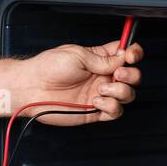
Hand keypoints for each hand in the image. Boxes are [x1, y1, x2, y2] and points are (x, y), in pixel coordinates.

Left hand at [14, 39, 143, 124]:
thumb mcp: (77, 55)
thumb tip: (121, 60)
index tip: (130, 56)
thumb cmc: (48, 67)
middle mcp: (102, 76)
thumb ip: (103, 59)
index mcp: (99, 58)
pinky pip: (115, 112)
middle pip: (132, 76)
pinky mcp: (94, 111)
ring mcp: (99, 93)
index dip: (133, 53)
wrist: (33, 88)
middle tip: (118, 74)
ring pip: (127, 95)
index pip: (125, 54)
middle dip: (131, 75)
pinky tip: (95, 100)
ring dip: (120, 91)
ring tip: (101, 88)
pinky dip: (110, 106)